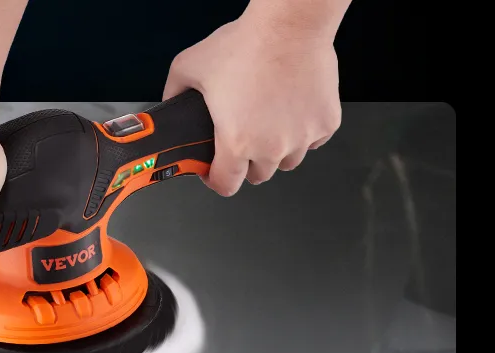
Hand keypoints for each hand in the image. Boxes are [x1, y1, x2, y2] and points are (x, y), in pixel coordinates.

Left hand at [163, 11, 342, 195]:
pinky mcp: (326, 123)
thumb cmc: (246, 44)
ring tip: (266, 123)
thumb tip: (168, 107)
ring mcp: (303, 137)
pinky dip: (302, 133)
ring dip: (276, 150)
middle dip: (246, 162)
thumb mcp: (188, 68)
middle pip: (258, 175)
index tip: (214, 172)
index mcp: (236, 141)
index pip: (226, 185)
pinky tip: (289, 111)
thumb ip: (173, 95)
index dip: (216, 180)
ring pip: (287, 161)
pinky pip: (313, 141)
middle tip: (241, 136)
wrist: (289, 26)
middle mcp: (272, 146)